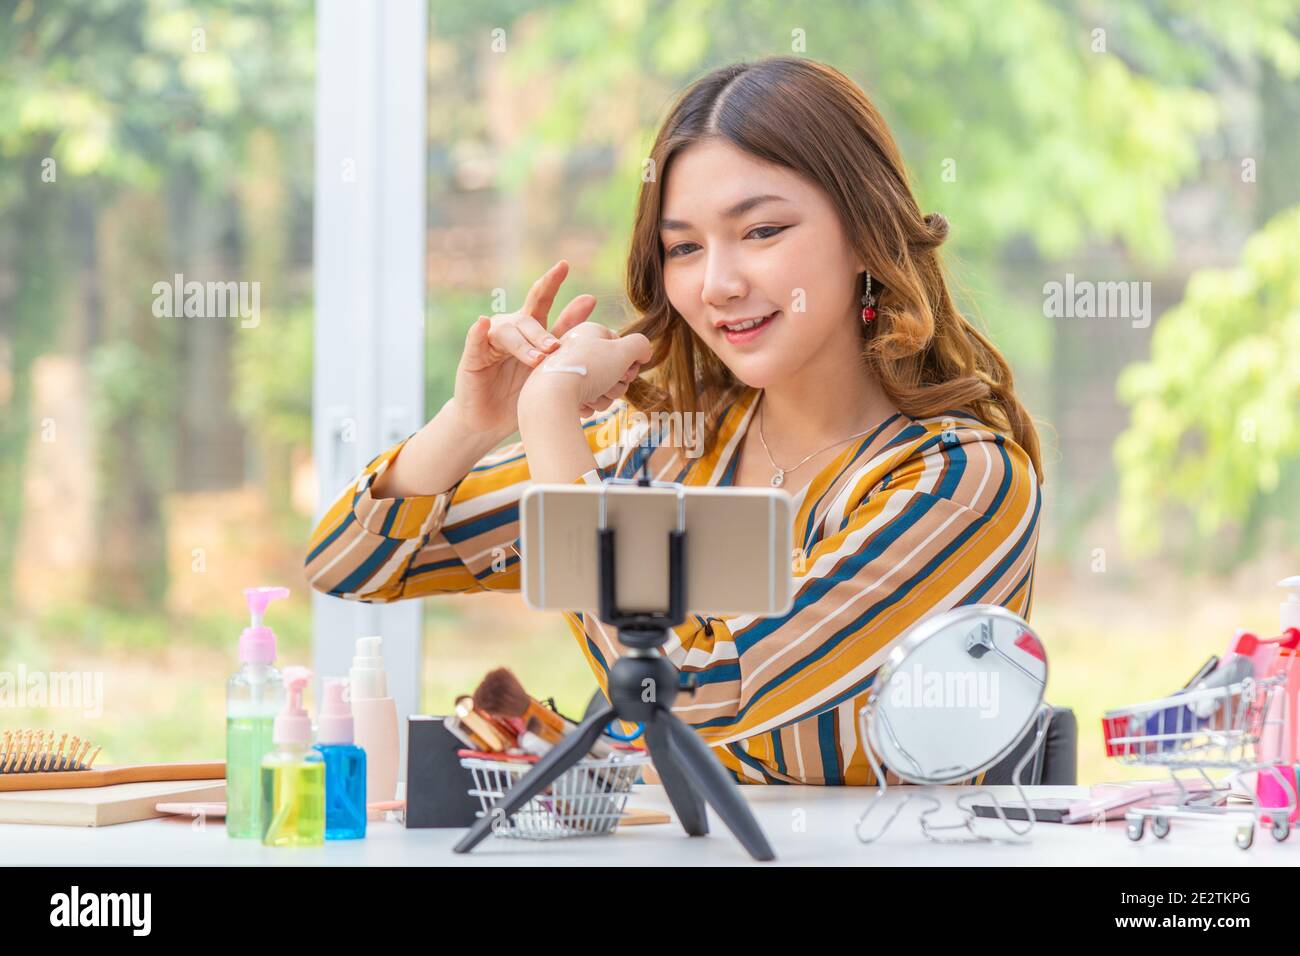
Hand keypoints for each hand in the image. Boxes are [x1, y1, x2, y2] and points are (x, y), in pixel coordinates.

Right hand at [450, 260, 595, 441]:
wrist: (491, 422)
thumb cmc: (523, 394)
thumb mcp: (550, 365)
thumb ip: (567, 335)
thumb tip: (591, 299)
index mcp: (530, 331)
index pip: (541, 300)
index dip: (551, 282)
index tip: (564, 265)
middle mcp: (510, 331)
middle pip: (526, 318)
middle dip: (542, 332)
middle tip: (555, 348)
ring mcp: (490, 343)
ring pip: (506, 330)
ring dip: (523, 343)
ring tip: (536, 359)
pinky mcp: (472, 358)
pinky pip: (475, 341)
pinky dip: (478, 332)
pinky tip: (483, 323)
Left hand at [521, 322, 651, 415]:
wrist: (550, 397)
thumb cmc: (588, 369)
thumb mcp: (623, 351)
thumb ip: (641, 346)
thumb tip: (644, 352)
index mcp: (589, 332)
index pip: (621, 346)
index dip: (630, 362)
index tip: (627, 372)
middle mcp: (577, 348)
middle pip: (612, 370)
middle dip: (617, 384)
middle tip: (610, 386)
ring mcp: (567, 370)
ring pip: (600, 388)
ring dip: (604, 397)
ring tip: (592, 397)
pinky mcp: (558, 391)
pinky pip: (584, 400)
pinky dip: (587, 405)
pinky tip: (580, 405)